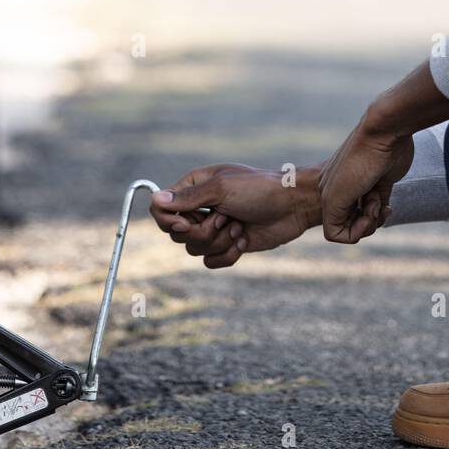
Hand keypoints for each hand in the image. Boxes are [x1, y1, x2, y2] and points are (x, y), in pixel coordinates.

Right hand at [150, 164, 320, 268]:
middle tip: (225, 217)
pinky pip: (211, 261)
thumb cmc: (259, 189)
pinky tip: (244, 239)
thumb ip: (188, 198)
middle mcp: (200, 208)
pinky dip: (229, 254)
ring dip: (220, 241)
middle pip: (177, 234)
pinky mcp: (227, 244)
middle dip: (203, 231)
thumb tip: (155, 200)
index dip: (169, 221)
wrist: (293, 206)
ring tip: (239, 226)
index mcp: (194, 187)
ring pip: (194, 249)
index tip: (185, 223)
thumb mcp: (222, 189)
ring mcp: (213, 227)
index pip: (161, 208)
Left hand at [319, 61, 448, 243]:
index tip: (383, 203)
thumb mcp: (384, 178)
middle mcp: (333, 187)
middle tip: (379, 204)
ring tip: (376, 200)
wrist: (384, 131)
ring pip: (344, 231)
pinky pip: (336, 235)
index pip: (353, 214)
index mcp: (343, 181)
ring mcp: (330, 193)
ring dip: (368, 224)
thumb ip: (378, 194)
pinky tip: (372, 209)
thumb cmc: (390, 148)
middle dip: (370, 222)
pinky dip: (359, 231)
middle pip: (349, 224)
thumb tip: (382, 209)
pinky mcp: (331, 200)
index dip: (371, 218)